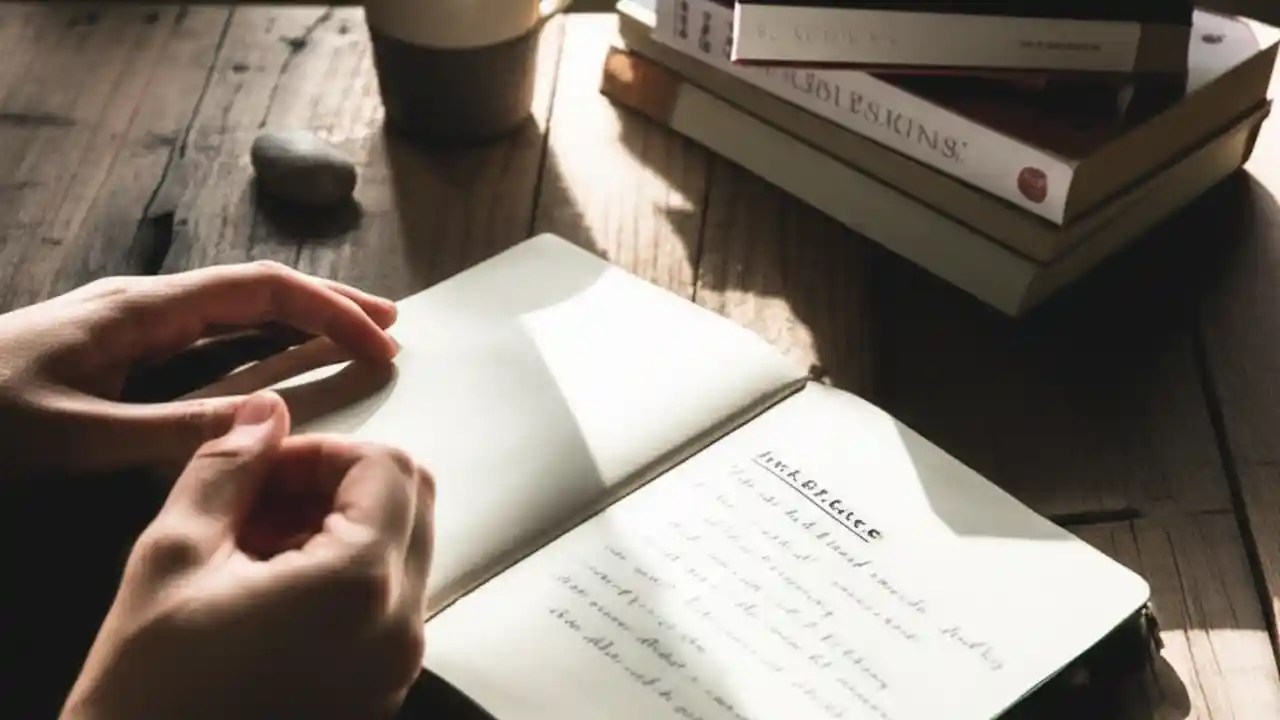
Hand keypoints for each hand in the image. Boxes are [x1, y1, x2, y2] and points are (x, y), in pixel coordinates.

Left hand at [0, 262, 398, 479]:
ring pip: (236, 312)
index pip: (262, 291)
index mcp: (142, 311)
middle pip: (259, 291)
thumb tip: (269, 424)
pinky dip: (260, 347)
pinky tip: (278, 368)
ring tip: (353, 342)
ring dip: (300, 323)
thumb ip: (172, 432)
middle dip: (330, 304)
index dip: (330, 310)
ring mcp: (130, 327)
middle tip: (392, 330)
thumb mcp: (73, 435)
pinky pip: (209, 339)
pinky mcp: (117, 353)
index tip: (381, 343)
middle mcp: (144, 308)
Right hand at [61, 391, 433, 719]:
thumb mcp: (173, 557)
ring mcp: (397, 664)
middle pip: (410, 501)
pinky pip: (388, 602)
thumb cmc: (148, 694)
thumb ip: (228, 468)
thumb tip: (264, 414)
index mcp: (358, 585)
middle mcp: (399, 627)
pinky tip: (268, 591)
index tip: (265, 467)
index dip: (324, 450)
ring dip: (339, 527)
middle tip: (259, 502)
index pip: (387, 466)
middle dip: (337, 483)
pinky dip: (343, 575)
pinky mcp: (381, 688)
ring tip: (253, 551)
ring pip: (401, 548)